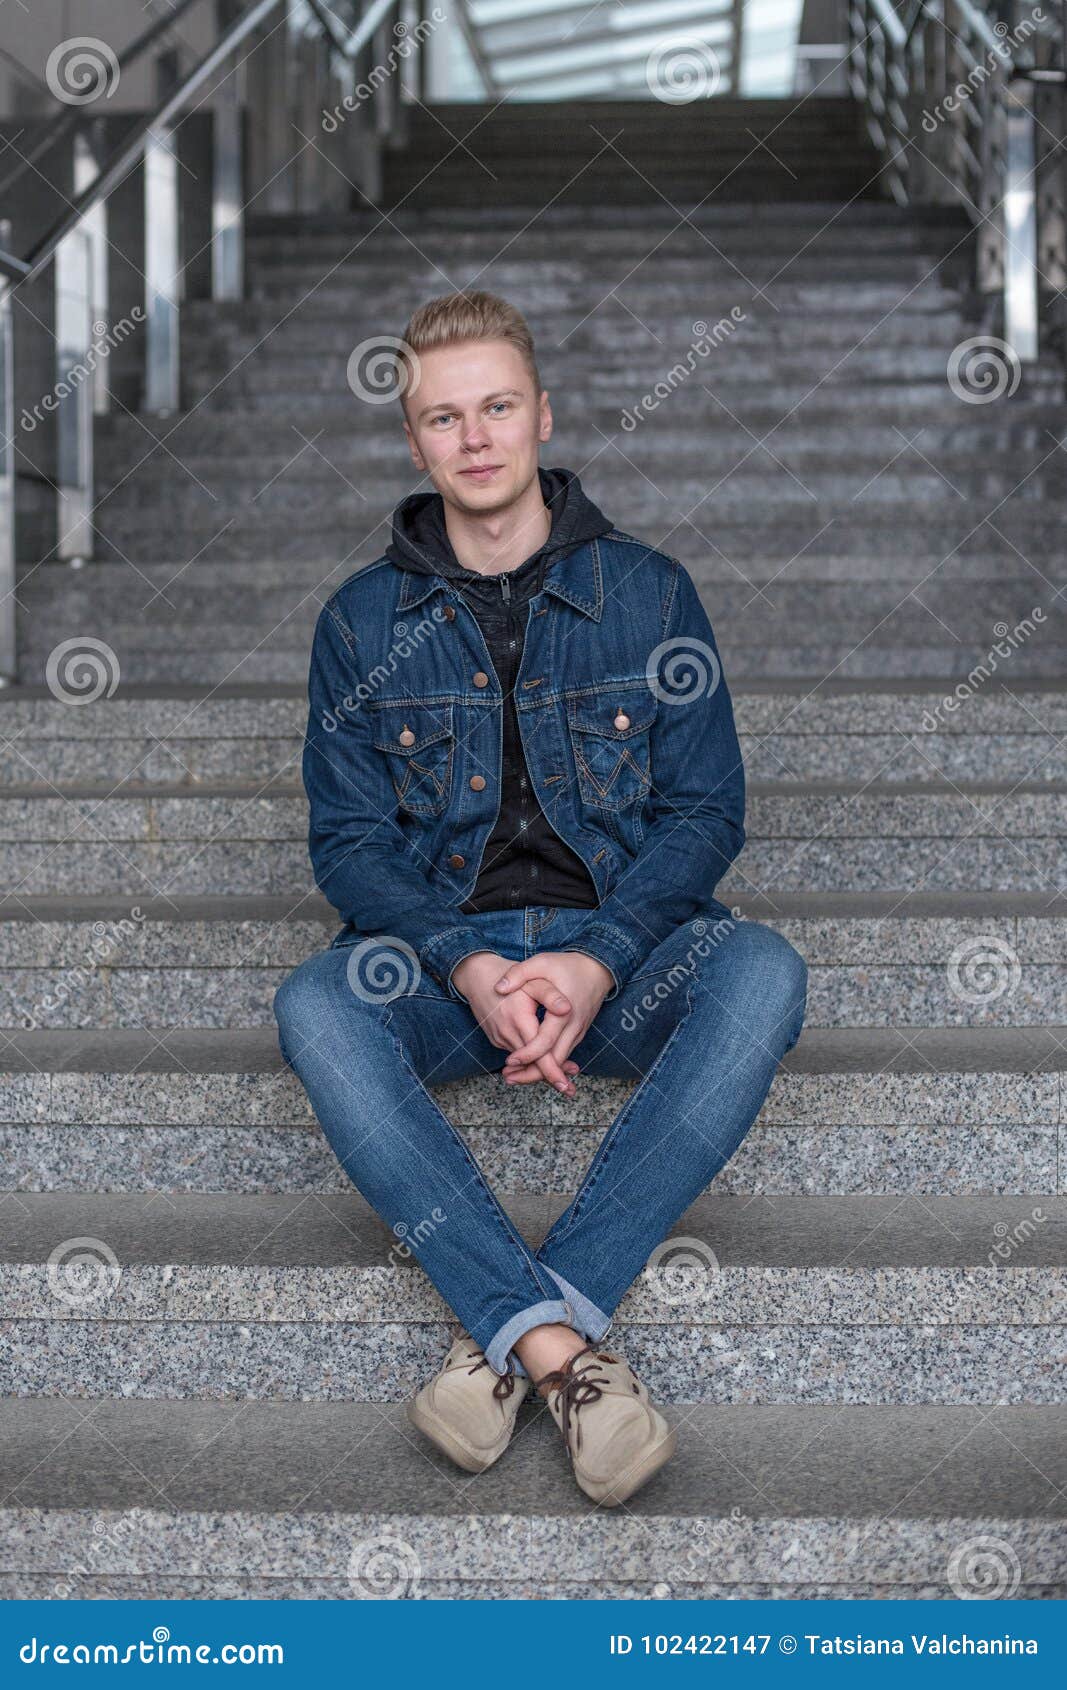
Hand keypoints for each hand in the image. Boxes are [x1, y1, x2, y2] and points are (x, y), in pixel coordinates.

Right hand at [451, 951, 581, 1095]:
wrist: (478, 977)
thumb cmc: (510, 975)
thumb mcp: (532, 980)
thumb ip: (551, 995)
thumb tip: (567, 1009)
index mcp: (519, 1020)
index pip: (538, 1054)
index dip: (552, 1071)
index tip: (565, 1085)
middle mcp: (507, 1034)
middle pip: (531, 1063)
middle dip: (551, 1076)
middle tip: (571, 1091)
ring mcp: (500, 1038)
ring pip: (524, 1061)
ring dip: (542, 1068)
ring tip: (565, 1076)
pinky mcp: (497, 1039)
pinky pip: (517, 1054)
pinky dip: (531, 1059)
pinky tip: (546, 1059)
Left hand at [494, 951, 613, 1087]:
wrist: (597, 970)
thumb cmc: (567, 966)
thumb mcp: (542, 963)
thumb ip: (519, 974)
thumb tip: (499, 988)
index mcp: (564, 1012)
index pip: (546, 1042)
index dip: (528, 1054)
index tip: (510, 1061)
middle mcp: (573, 1027)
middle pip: (554, 1060)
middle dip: (531, 1073)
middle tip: (507, 1078)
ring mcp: (577, 1033)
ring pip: (559, 1061)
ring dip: (538, 1072)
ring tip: (513, 1077)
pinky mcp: (577, 1034)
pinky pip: (562, 1054)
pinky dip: (548, 1064)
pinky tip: (530, 1068)